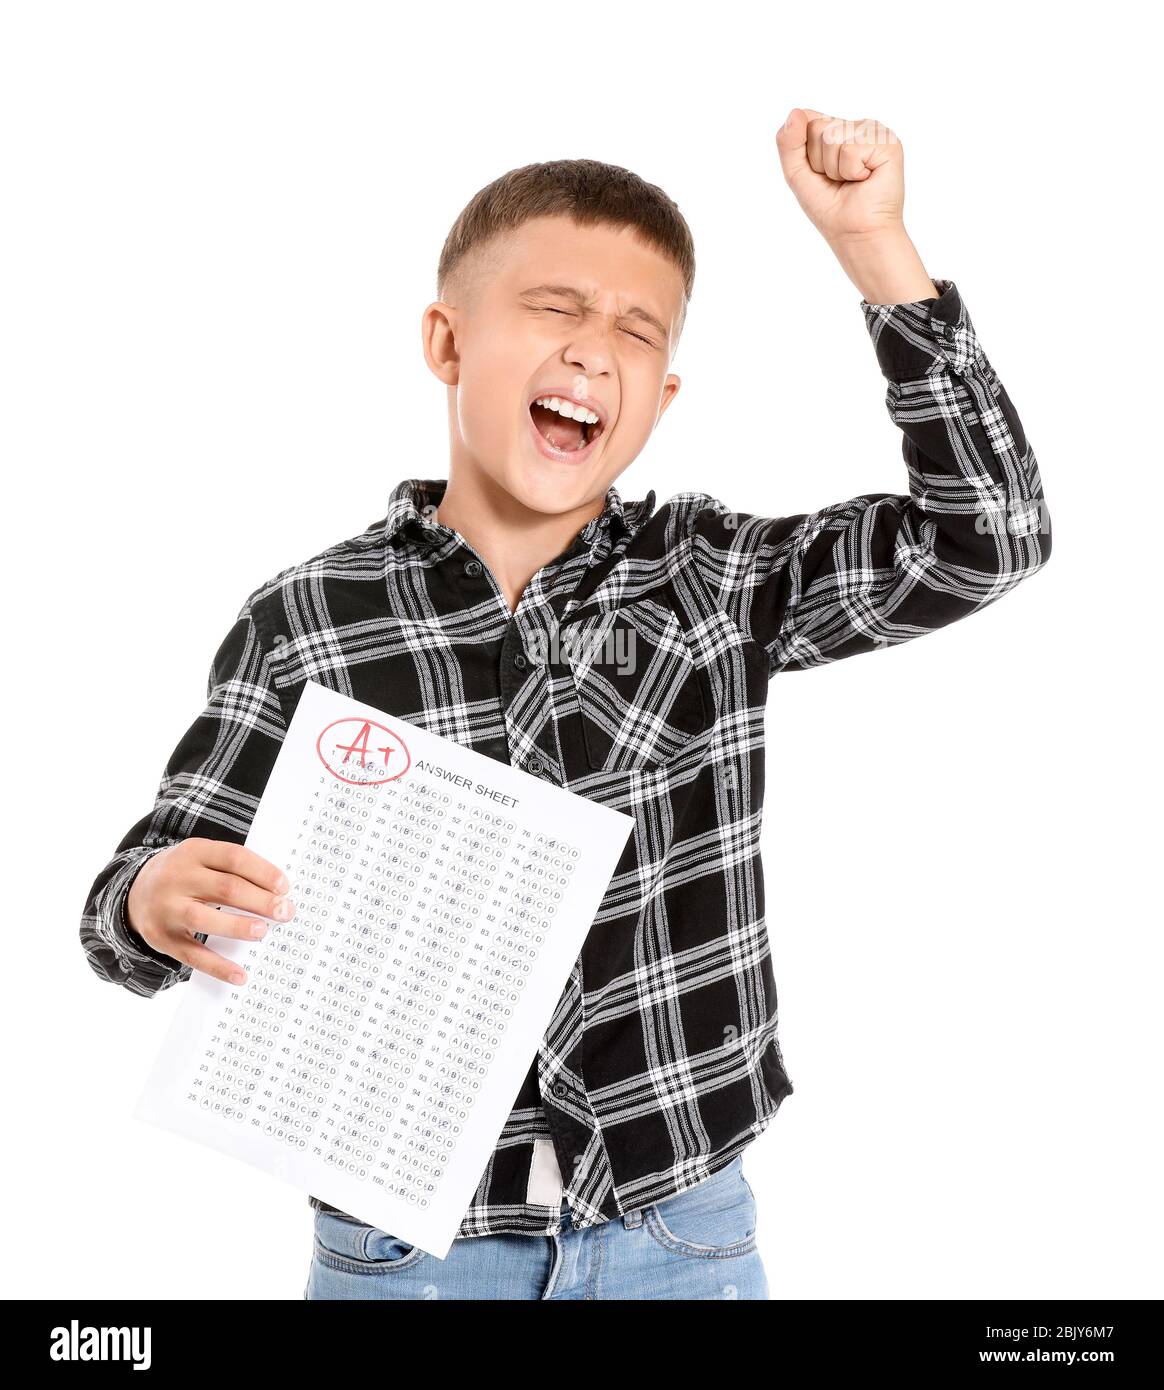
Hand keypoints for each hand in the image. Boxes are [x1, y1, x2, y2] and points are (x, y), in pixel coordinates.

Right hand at [126, 837, 293, 984]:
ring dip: (238, 927)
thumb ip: (232, 870)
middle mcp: (177, 878)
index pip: (233, 858)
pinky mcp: (161, 938)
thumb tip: (276, 895)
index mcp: (194, 852)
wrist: (136, 891)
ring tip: (263, 931)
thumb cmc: (185, 875)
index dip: (262, 872)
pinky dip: (218, 967)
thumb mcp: (202, 859)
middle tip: (285, 912)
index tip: (284, 887)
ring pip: (205, 919)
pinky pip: (192, 955)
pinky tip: (240, 975)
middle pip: (225, 888)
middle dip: (260, 901)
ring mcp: (167, 909)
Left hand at [775, 107, 937, 303]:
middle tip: (838, 180)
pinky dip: (851, 171)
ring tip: (852, 181)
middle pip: (817, 126)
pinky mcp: (888, 142)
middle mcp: (856, 126)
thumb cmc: (830, 207)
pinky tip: (866, 179)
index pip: (806, 120)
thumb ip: (788, 143)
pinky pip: (851, 147)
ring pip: (832, 135)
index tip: (820, 174)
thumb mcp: (797, 174)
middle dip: (819, 162)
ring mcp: (873, 132)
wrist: (856, 233)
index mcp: (837, 129)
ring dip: (835, 168)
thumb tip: (795, 111)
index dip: (806, 154)